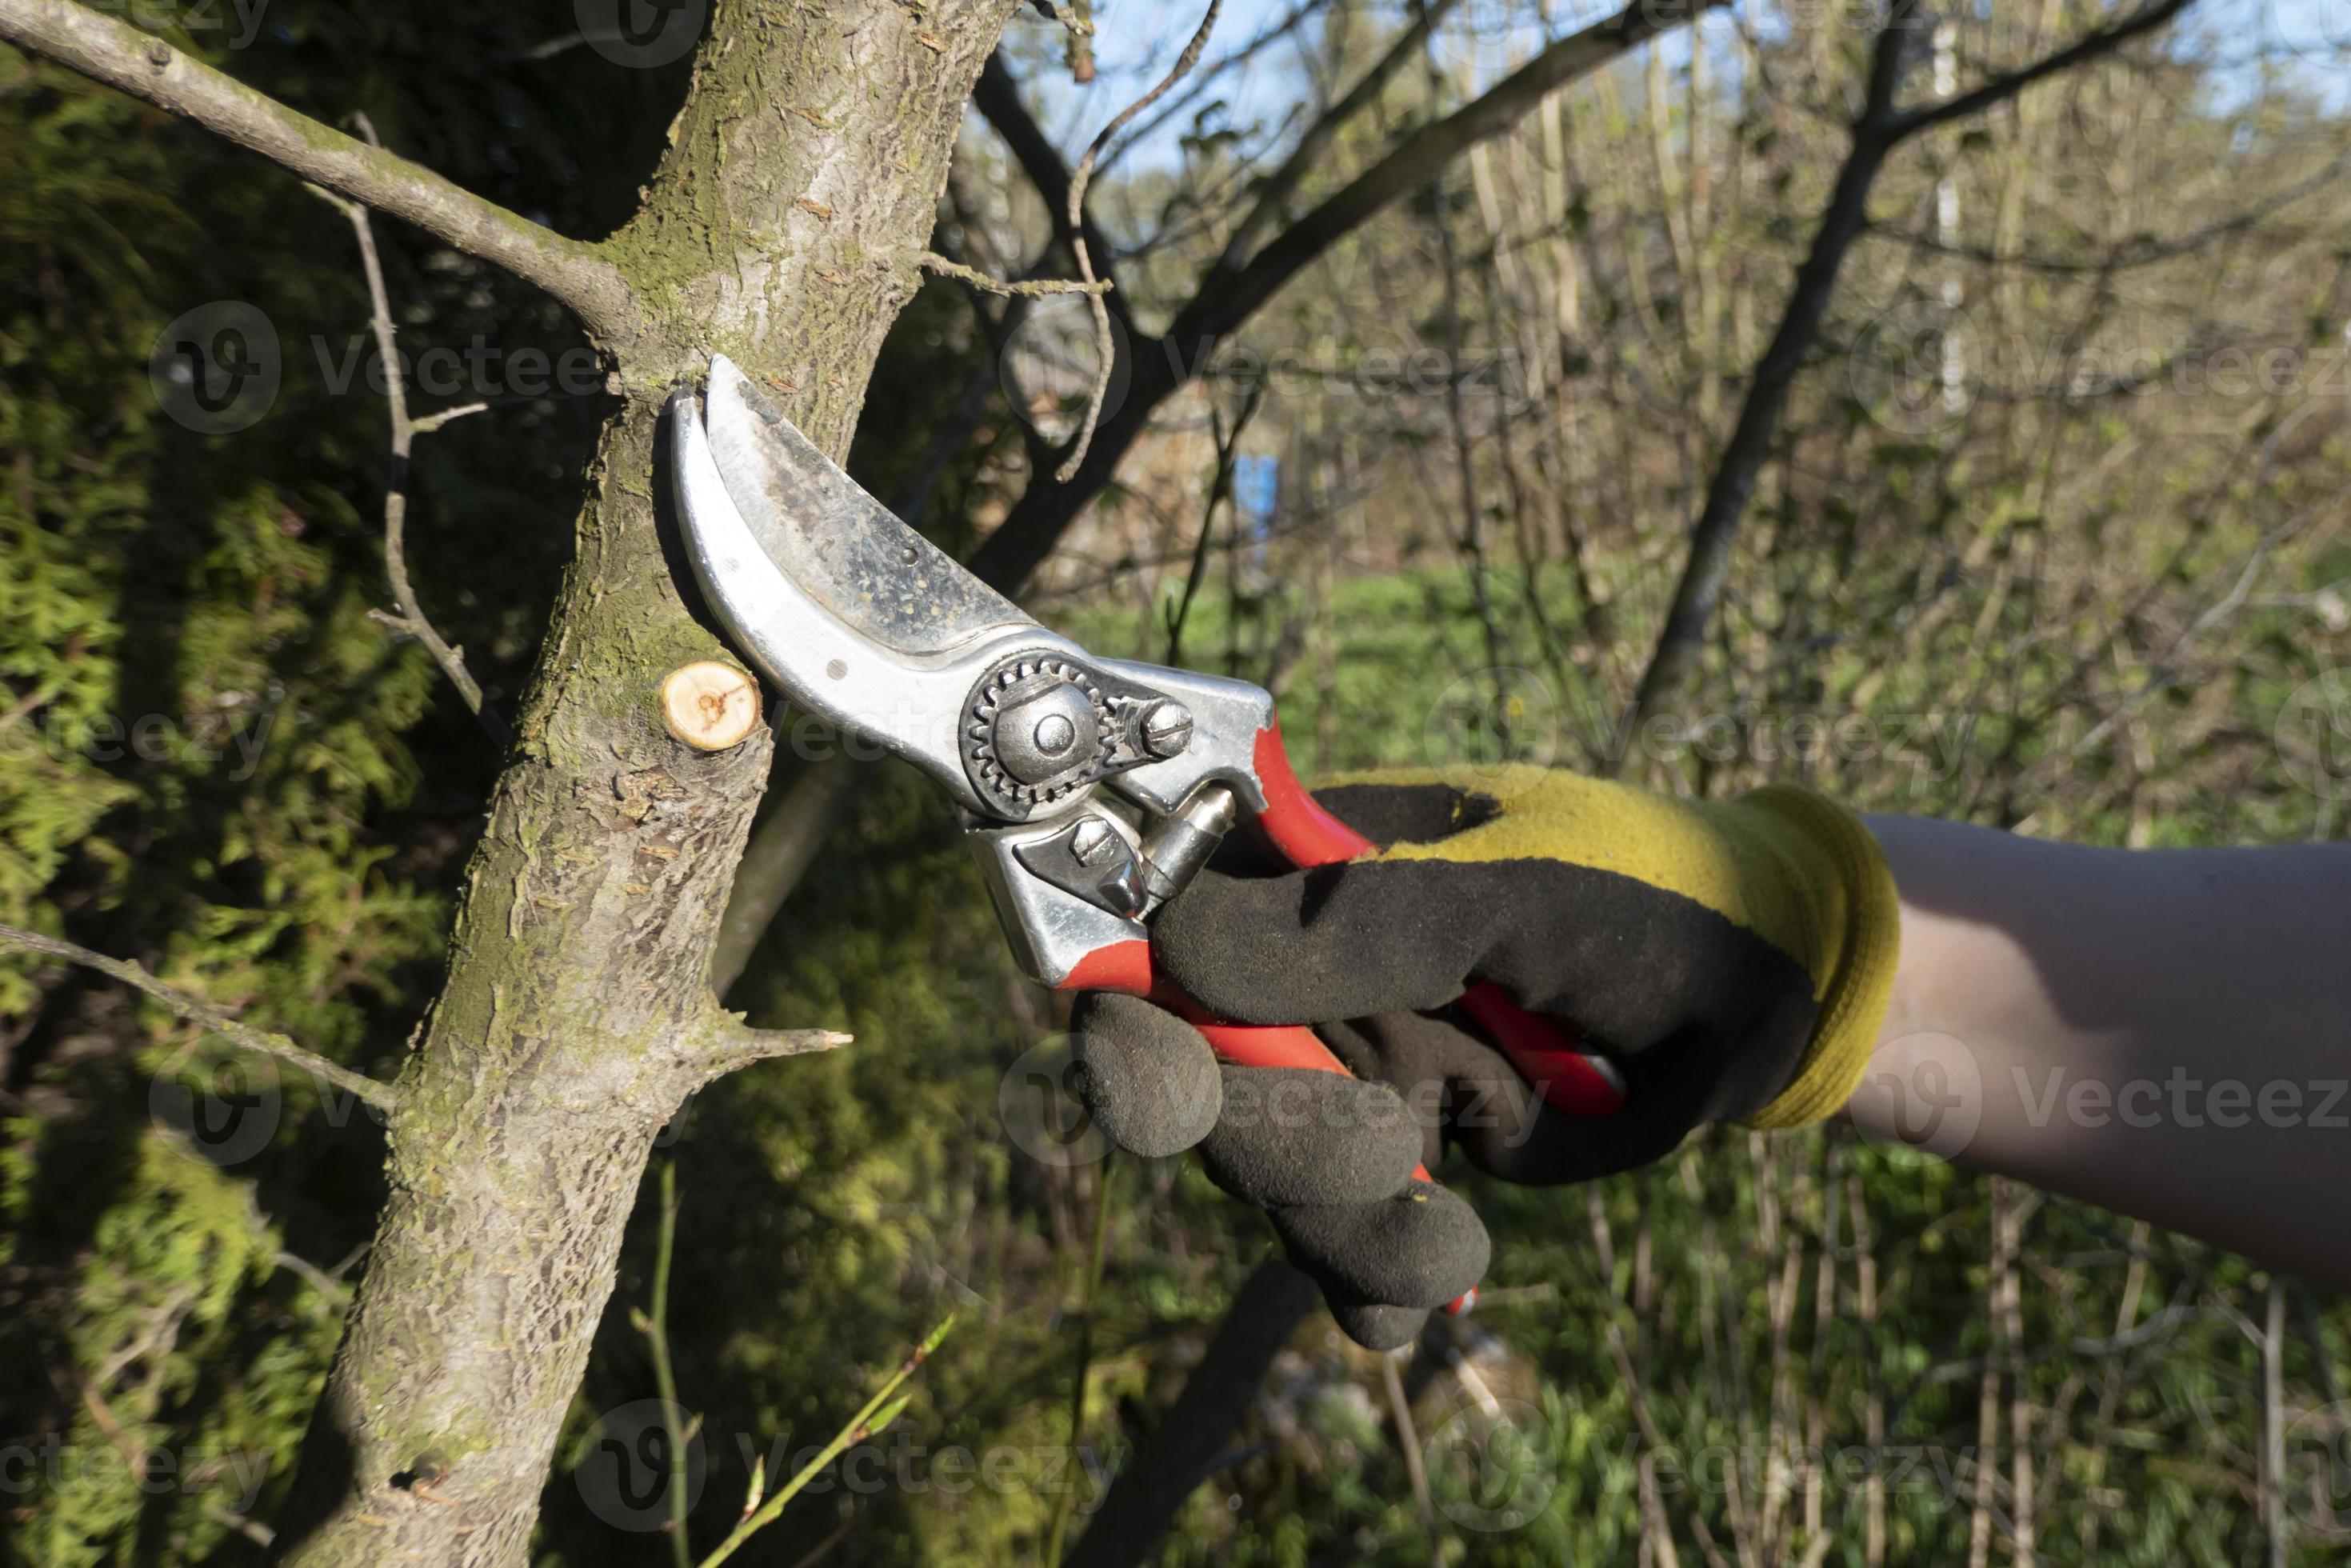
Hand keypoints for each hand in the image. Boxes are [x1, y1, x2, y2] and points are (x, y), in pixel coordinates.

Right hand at [1070, 765, 1901, 1348]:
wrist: (1770, 996)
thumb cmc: (1654, 899)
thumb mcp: (1520, 892)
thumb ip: (1361, 919)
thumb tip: (1180, 941)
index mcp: (1301, 866)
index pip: (1157, 939)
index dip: (1137, 1020)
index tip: (1172, 1092)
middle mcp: (1298, 970)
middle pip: (1199, 1086)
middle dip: (1287, 1145)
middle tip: (1395, 1162)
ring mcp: (1344, 1068)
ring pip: (1267, 1179)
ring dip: (1348, 1230)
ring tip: (1452, 1252)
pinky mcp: (1397, 1157)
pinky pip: (1333, 1245)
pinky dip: (1370, 1281)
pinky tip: (1423, 1297)